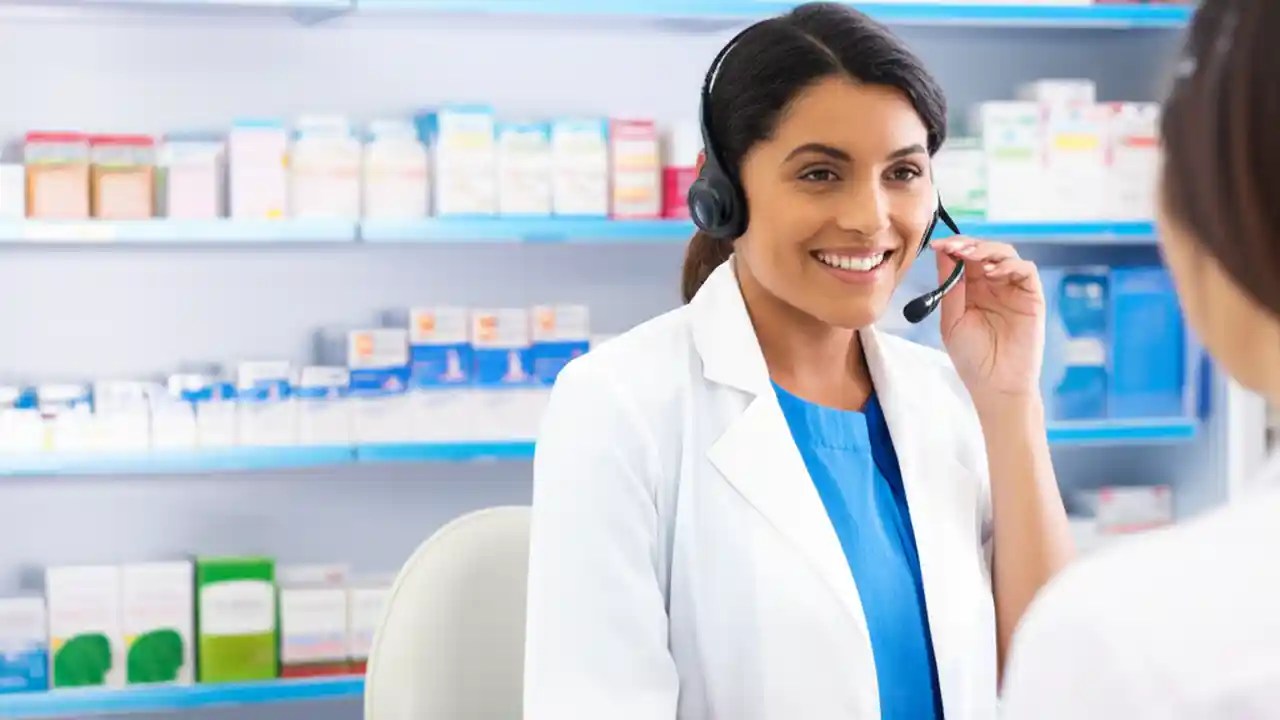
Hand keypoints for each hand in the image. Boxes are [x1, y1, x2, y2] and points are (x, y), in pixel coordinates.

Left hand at [932, 237, 1045, 410]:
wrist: (995, 386)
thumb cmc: (972, 358)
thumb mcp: (952, 320)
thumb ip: (950, 288)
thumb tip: (943, 253)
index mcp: (973, 289)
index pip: (965, 257)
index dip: (953, 246)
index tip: (937, 244)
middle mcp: (994, 285)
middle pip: (986, 250)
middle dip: (969, 244)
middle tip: (954, 246)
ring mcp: (1014, 290)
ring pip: (1007, 254)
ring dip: (988, 250)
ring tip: (971, 256)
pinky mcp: (1032, 298)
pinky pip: (1026, 271)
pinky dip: (1010, 265)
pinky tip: (993, 272)